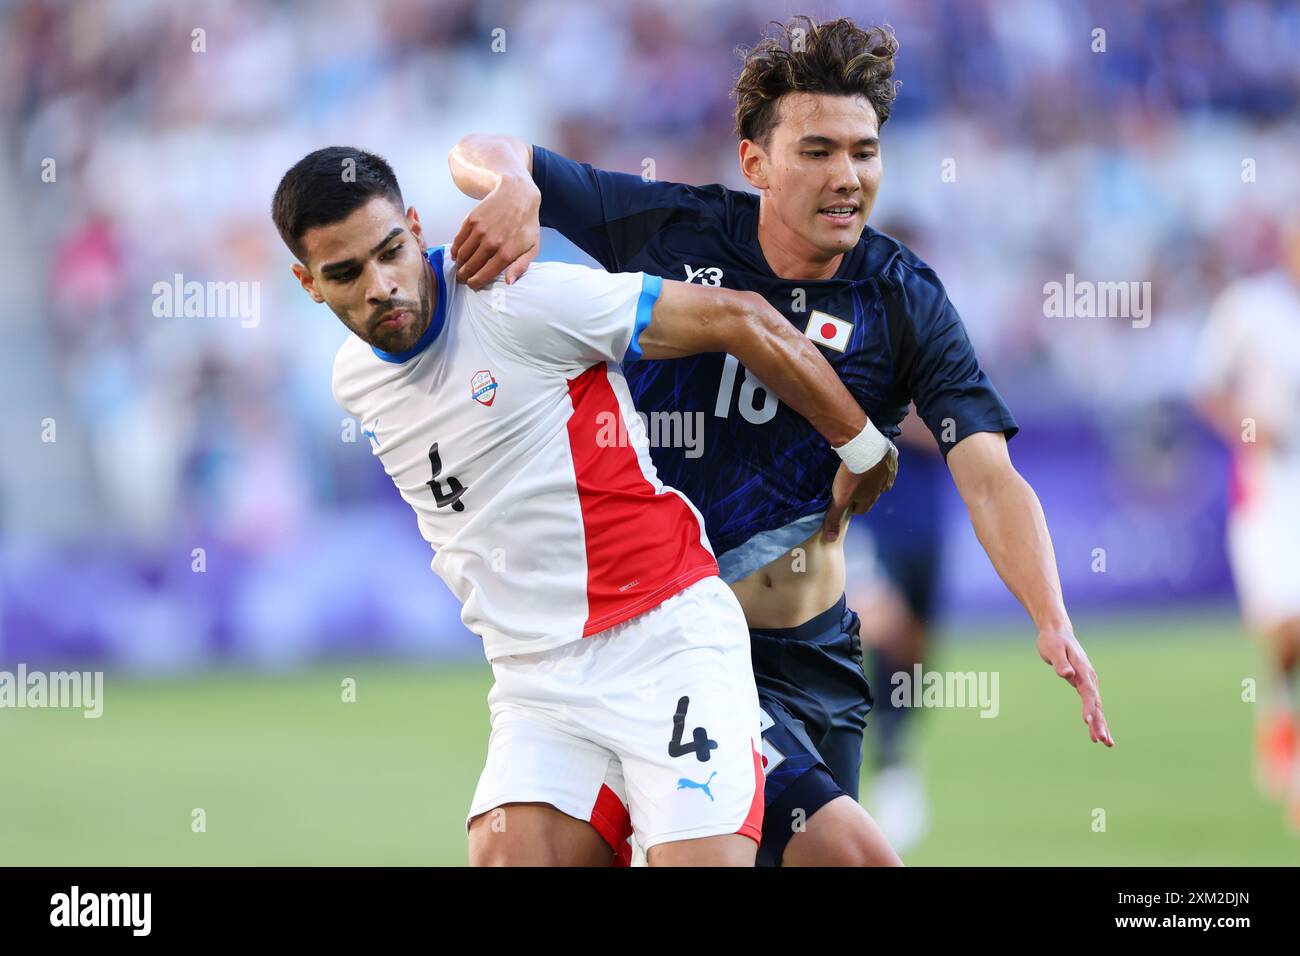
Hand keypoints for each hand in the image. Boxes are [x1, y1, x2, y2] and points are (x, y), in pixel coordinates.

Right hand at [450, 175, 540, 289]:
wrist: (517, 195)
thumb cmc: (526, 224)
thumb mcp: (532, 247)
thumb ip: (521, 267)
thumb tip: (508, 282)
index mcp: (506, 254)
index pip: (484, 275)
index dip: (475, 283)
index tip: (472, 285)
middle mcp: (491, 243)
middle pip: (470, 267)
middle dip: (464, 276)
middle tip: (462, 279)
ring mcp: (479, 231)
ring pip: (462, 255)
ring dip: (458, 265)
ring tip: (460, 268)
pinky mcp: (471, 220)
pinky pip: (458, 240)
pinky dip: (454, 250)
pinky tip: (456, 255)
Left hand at [822, 441, 897, 541]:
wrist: (867, 448)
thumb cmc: (852, 475)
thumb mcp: (840, 497)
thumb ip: (835, 517)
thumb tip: (831, 539)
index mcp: (870, 498)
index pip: (861, 509)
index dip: (851, 507)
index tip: (844, 502)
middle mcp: (882, 488)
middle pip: (871, 495)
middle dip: (862, 493)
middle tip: (850, 486)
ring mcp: (888, 473)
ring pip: (880, 480)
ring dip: (871, 478)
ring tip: (859, 471)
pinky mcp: (891, 459)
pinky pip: (886, 465)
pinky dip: (879, 464)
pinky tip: (871, 458)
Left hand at [1037, 628, 1113, 745]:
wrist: (1058, 633)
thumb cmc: (1053, 641)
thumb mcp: (1053, 650)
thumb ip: (1060, 663)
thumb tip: (1068, 675)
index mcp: (1083, 670)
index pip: (1087, 692)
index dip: (1088, 707)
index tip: (1087, 722)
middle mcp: (1090, 678)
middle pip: (1096, 703)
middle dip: (1100, 723)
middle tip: (1103, 741)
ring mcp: (1090, 682)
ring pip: (1097, 707)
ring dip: (1101, 725)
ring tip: (1105, 743)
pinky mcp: (1085, 685)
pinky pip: (1092, 705)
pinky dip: (1095, 719)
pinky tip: (1096, 733)